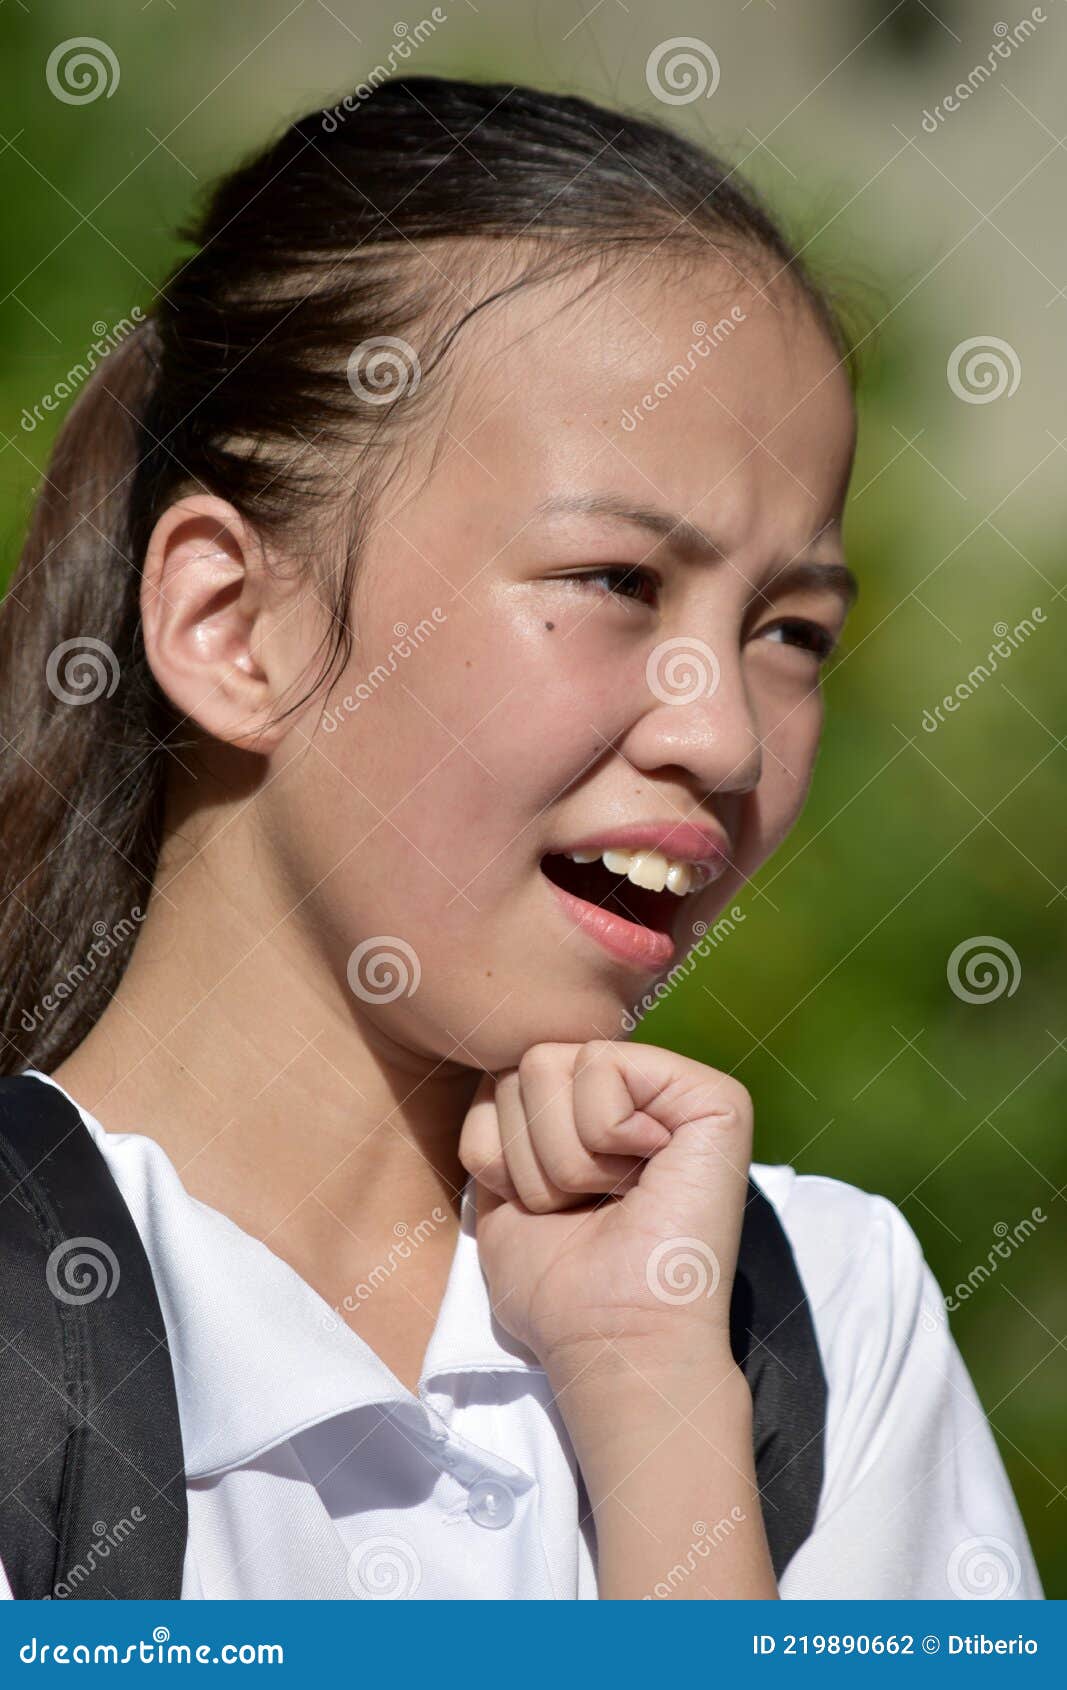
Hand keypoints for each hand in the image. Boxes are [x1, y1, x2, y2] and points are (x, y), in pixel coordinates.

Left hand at [458, 1039, 751, 1387]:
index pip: (504, 1074)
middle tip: (583, 1205)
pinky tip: (644, 1176)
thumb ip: (499, 1120)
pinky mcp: (713, 1095)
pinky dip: (599, 1134)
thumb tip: (496, 1060)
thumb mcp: (502, 1188)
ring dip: (560, 1154)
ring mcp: (678, 1088)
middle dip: (529, 1152)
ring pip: (548, 1061)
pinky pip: (601, 1065)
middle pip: (523, 1062)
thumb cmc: (560, 1285)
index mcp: (597, 1110)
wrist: (614, 1340)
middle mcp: (641, 1091)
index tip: (547, 1207)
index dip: (500, 1148)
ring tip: (612, 1196)